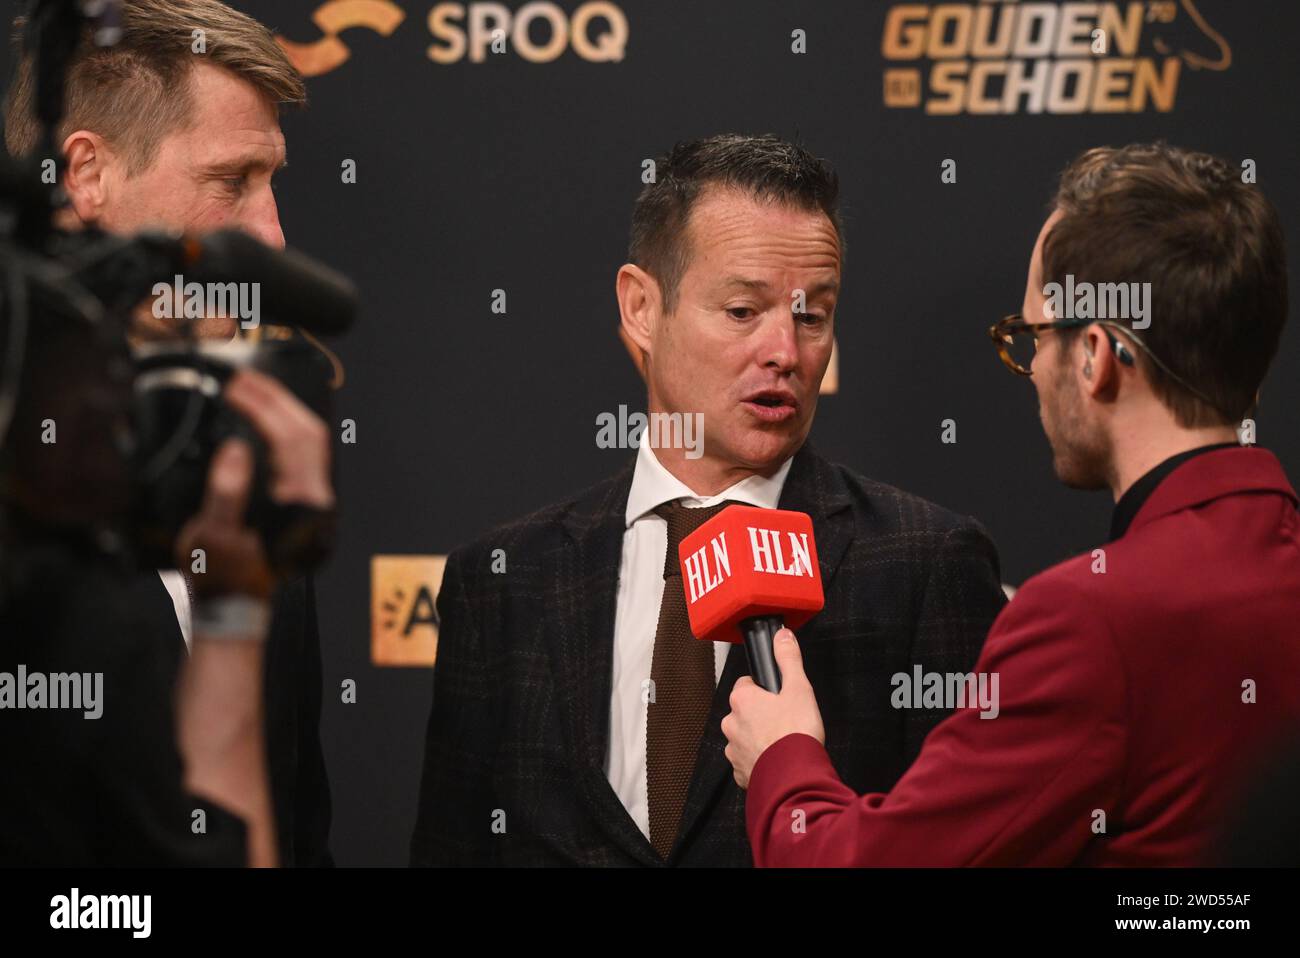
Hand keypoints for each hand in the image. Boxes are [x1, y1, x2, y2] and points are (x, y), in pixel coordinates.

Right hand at [174, 368, 332, 598]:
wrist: (233, 602)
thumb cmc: (221, 575)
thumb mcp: (212, 535)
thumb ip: (226, 492)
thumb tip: (235, 449)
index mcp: (296, 508)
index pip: (290, 442)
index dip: (265, 409)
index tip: (237, 389)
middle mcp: (313, 501)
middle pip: (308, 434)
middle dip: (278, 400)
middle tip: (244, 379)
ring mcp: (312, 499)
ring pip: (312, 441)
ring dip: (286, 409)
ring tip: (254, 388)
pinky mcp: (303, 499)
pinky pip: (306, 452)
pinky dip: (289, 427)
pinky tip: (269, 416)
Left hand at [721, 628, 824, 788]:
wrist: (795, 777)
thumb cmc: (796, 732)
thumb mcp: (799, 687)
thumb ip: (788, 658)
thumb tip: (782, 636)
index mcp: (741, 700)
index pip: (745, 686)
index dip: (764, 690)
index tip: (778, 698)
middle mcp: (731, 724)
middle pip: (744, 712)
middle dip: (761, 715)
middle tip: (785, 721)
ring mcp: (733, 750)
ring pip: (744, 737)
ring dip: (759, 739)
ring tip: (783, 743)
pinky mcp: (740, 772)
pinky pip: (748, 761)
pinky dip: (760, 760)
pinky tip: (777, 760)